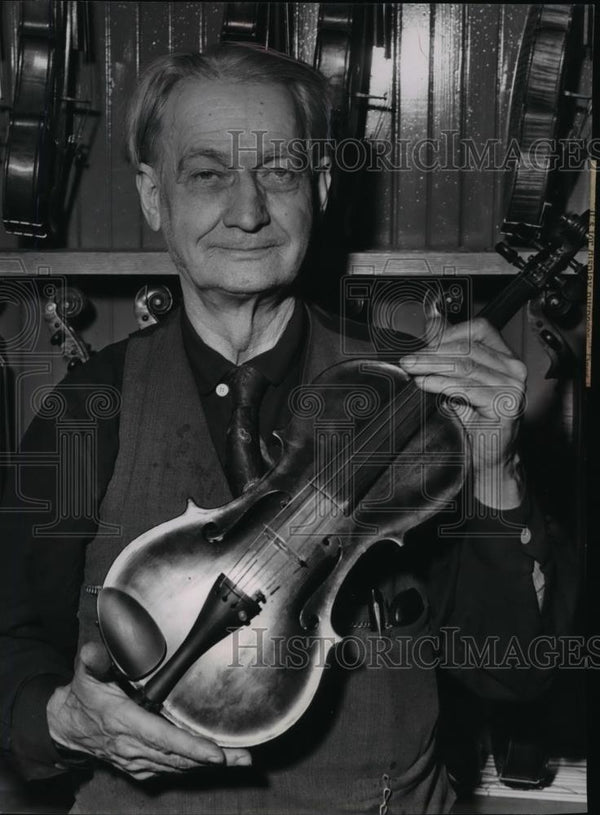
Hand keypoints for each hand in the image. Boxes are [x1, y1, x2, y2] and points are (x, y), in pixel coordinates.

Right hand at [47, 641, 251, 780]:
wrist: (67, 727)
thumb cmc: (83, 698)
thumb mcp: (85, 675)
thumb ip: (94, 661)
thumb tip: (95, 651)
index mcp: (125, 723)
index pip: (164, 738)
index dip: (191, 747)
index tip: (216, 752)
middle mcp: (133, 747)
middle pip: (179, 757)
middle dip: (213, 758)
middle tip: (244, 757)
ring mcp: (136, 760)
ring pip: (178, 766)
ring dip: (208, 764)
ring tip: (239, 759)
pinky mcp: (140, 766)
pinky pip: (170, 769)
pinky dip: (191, 766)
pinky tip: (211, 762)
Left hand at [399, 317, 526, 508]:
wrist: (485, 457)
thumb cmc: (471, 422)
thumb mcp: (455, 381)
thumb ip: (446, 352)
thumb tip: (430, 323)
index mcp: (504, 357)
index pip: (479, 329)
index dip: (448, 333)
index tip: (422, 345)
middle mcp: (513, 368)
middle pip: (468, 347)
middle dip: (432, 352)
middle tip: (407, 359)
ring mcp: (512, 386)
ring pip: (466, 365)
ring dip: (433, 366)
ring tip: (412, 370)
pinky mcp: (506, 405)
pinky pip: (468, 388)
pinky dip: (443, 384)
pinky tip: (426, 384)